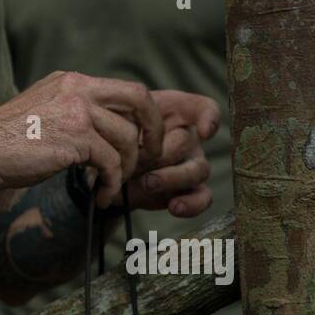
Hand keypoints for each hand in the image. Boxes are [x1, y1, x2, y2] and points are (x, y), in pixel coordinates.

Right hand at [0, 71, 163, 206]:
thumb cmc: (4, 140)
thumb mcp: (44, 112)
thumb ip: (74, 113)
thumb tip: (104, 132)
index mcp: (70, 81)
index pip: (125, 90)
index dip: (143, 116)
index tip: (143, 141)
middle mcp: (77, 88)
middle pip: (139, 99)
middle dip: (153, 130)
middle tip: (151, 156)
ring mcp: (76, 110)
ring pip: (127, 138)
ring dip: (127, 168)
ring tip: (112, 187)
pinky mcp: (74, 137)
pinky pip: (111, 163)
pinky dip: (112, 184)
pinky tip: (101, 196)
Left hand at [123, 90, 218, 218]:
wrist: (105, 166)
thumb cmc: (113, 137)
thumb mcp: (115, 123)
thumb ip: (124, 127)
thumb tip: (128, 145)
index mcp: (174, 113)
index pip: (202, 108)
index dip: (209, 118)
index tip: (203, 132)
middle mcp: (188, 138)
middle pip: (186, 142)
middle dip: (158, 154)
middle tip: (134, 162)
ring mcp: (192, 165)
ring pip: (198, 170)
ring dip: (171, 178)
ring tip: (148, 183)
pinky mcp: (190, 190)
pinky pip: (202, 197)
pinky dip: (192, 204)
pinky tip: (175, 206)